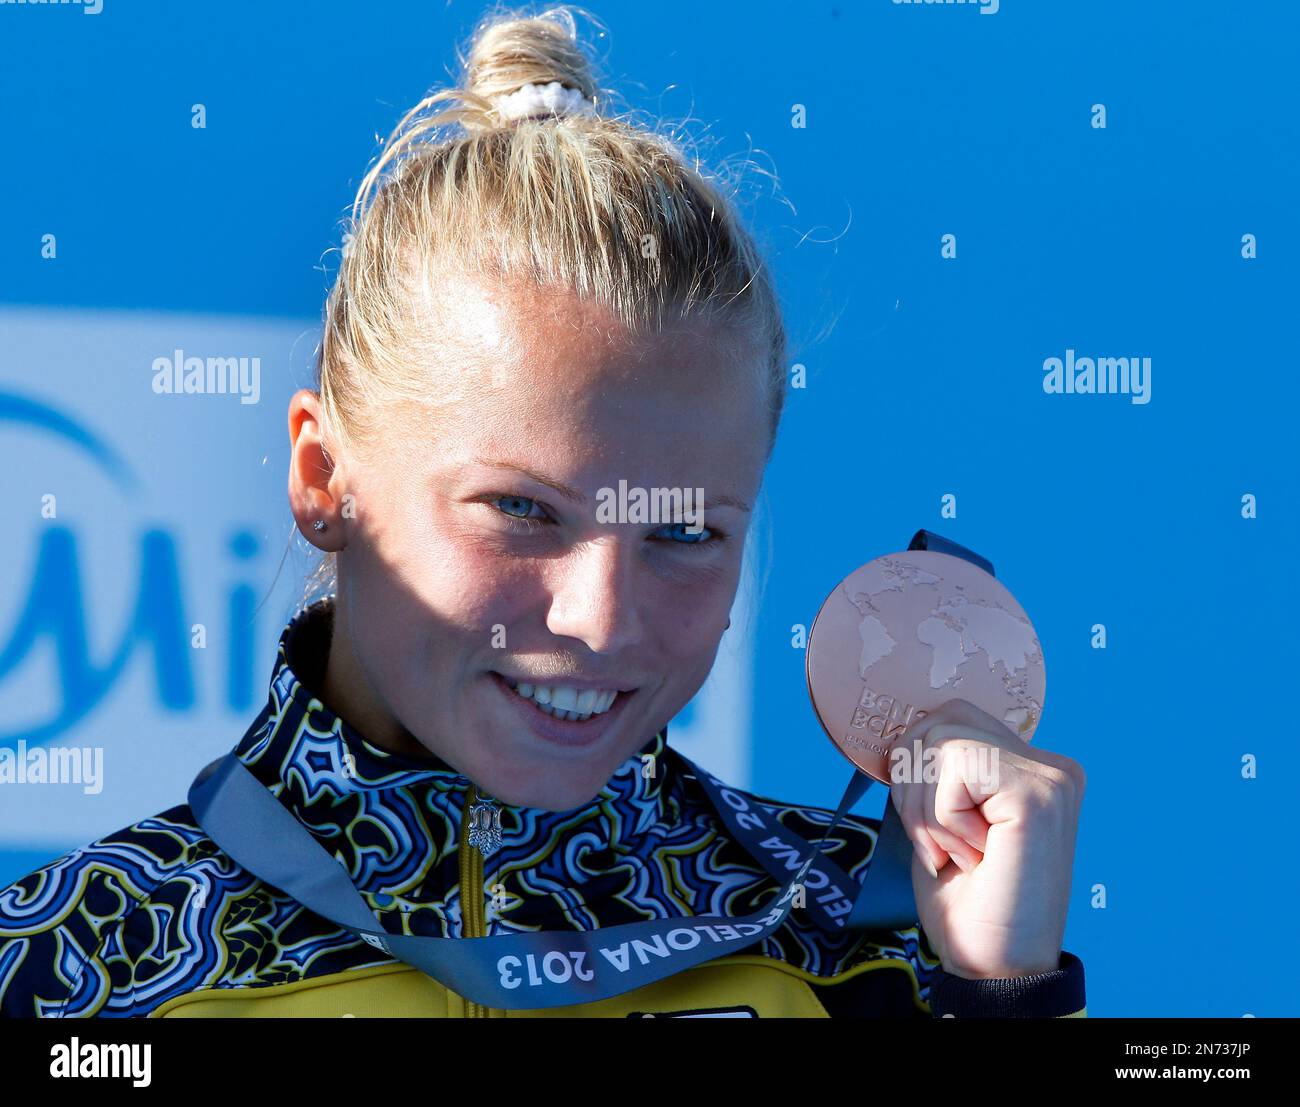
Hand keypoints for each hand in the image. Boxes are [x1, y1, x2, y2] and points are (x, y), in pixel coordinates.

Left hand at [887, 698, 1084, 979]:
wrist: (995, 966)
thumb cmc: (966, 900)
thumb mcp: (940, 819)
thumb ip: (937, 771)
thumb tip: (902, 733)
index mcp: (1028, 767)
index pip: (951, 718)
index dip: (914, 765)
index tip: (927, 826)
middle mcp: (1048, 764)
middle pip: (942, 718)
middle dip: (913, 782)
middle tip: (936, 843)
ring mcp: (1049, 775)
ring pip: (943, 739)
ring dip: (926, 807)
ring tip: (954, 852)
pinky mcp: (1040, 792)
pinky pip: (957, 766)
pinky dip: (942, 816)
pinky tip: (972, 855)